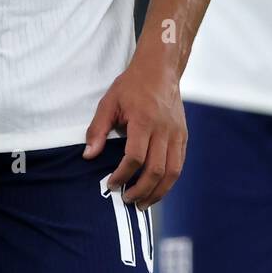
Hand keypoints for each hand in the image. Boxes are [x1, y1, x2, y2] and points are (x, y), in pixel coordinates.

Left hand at [83, 54, 186, 208]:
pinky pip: (179, 164)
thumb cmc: (132, 86)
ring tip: (143, 203)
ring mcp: (176, 133)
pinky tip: (157, 189)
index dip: (122, 175)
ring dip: (158, 192)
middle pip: (155, 170)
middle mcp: (163, 129)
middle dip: (140, 190)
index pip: (135, 157)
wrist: (160, 70)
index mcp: (143, 120)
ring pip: (172, 172)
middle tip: (126, 199)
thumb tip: (88, 156)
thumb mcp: (109, 102)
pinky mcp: (183, 135)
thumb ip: (98, 130)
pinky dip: (169, 181)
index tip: (112, 184)